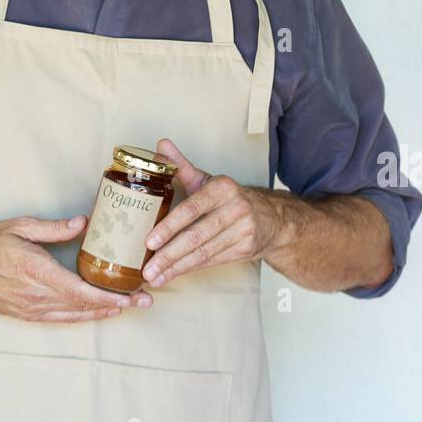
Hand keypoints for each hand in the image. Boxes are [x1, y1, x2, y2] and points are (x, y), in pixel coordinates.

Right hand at [0, 214, 153, 321]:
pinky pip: (61, 319)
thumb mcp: (20, 226)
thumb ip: (53, 227)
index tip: (132, 296)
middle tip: (145, 301)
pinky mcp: (28, 315)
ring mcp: (32, 309)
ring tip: (129, 308)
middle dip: (118, 304)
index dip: (109, 296)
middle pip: (84, 305)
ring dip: (104, 313)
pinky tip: (98, 312)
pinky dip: (83, 316)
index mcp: (37, 271)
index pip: (81, 290)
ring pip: (75, 315)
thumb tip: (84, 223)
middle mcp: (37, 295)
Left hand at [140, 139, 281, 286]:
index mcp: (223, 188)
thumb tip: (161, 145)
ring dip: (177, 267)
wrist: (272, 217)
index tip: (149, 241)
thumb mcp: (208, 179)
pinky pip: (212, 261)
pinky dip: (191, 269)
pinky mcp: (246, 249)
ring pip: (203, 253)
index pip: (192, 209)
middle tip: (148, 269)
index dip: (169, 227)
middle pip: (196, 236)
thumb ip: (182, 164)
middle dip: (169, 255)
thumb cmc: (230, 198)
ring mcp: (243, 231)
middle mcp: (236, 208)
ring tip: (156, 277)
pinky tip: (174, 274)